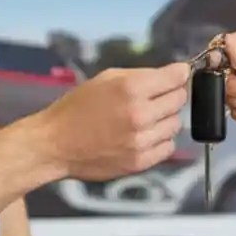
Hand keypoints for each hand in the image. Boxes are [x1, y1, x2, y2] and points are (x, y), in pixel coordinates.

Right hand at [36, 62, 189, 180]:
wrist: (55, 144)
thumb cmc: (77, 108)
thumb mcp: (105, 78)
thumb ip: (141, 75)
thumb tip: (173, 74)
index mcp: (131, 89)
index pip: (177, 77)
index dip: (180, 74)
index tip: (178, 75)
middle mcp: (140, 114)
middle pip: (180, 100)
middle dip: (171, 95)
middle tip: (156, 97)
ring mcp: (141, 141)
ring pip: (176, 124)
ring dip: (165, 119)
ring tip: (146, 118)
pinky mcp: (140, 162)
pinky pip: (168, 147)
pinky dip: (160, 140)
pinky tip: (144, 136)